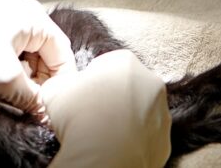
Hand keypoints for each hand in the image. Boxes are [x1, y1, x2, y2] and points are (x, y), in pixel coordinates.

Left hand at [0, 0, 75, 141]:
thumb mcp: (5, 80)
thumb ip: (35, 98)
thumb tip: (47, 113)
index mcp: (29, 12)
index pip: (61, 49)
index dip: (62, 80)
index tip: (57, 104)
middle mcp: (15, 9)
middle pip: (43, 50)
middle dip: (41, 79)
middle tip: (35, 104)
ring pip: (23, 53)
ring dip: (23, 77)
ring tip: (14, 97)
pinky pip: (5, 51)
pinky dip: (6, 70)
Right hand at [41, 50, 170, 167]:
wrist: (103, 157)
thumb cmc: (80, 116)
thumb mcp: (55, 89)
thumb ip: (63, 82)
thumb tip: (65, 87)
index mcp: (125, 62)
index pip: (106, 63)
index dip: (91, 78)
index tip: (81, 92)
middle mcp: (151, 82)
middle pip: (128, 85)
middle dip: (112, 96)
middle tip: (91, 112)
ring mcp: (162, 113)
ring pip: (141, 111)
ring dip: (125, 118)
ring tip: (102, 132)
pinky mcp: (165, 141)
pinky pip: (146, 136)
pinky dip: (134, 139)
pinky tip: (115, 145)